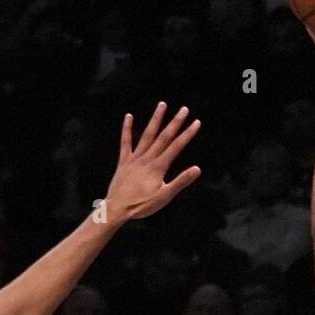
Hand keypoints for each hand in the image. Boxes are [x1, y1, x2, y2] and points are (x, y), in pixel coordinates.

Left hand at [102, 102, 200, 224]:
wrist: (117, 209)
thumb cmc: (141, 206)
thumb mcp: (164, 196)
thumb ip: (180, 181)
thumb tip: (197, 169)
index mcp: (158, 167)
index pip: (176, 147)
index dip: (187, 134)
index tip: (196, 122)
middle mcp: (147, 159)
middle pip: (164, 137)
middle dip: (175, 122)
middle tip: (184, 109)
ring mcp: (135, 158)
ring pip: (147, 135)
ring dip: (155, 119)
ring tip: (162, 105)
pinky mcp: (124, 162)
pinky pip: (126, 142)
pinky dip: (127, 129)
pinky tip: (129, 116)